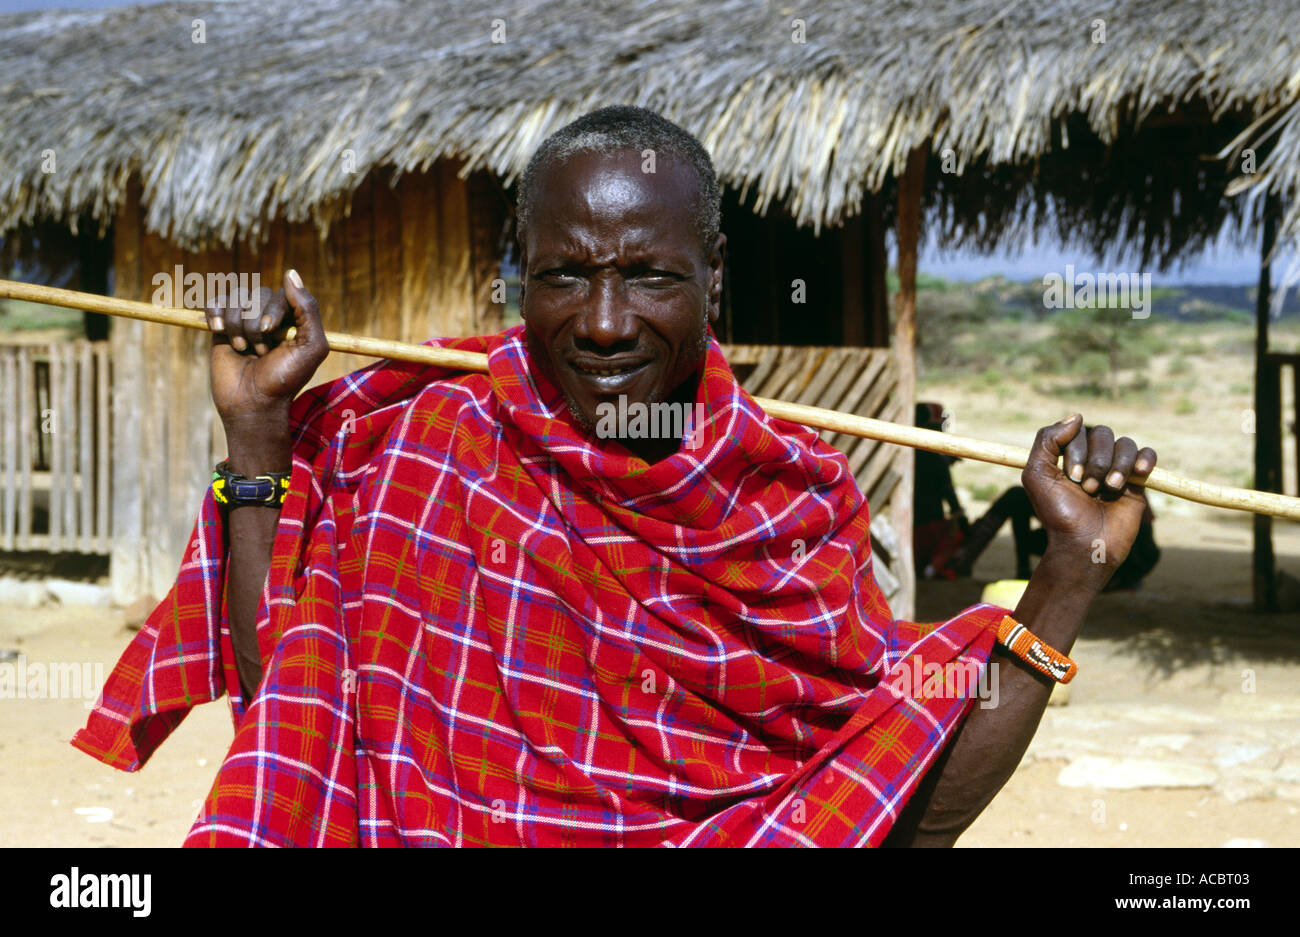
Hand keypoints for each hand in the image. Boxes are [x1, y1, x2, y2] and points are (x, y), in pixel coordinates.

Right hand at [208, 269, 327, 427]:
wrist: (253, 404)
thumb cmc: (286, 378)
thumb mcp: (312, 346)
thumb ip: (308, 309)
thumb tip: (290, 272)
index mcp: (293, 319)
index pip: (282, 293)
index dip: (273, 310)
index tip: (271, 332)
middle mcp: (269, 317)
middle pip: (257, 294)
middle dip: (255, 324)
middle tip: (261, 351)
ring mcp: (244, 321)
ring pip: (235, 298)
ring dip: (237, 325)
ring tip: (243, 349)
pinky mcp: (221, 328)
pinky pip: (215, 302)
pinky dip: (216, 313)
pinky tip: (218, 331)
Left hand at [1021, 414, 1156, 583]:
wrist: (1084, 545)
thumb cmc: (1058, 514)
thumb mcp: (1036, 475)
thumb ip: (1046, 441)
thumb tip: (1077, 416)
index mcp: (1068, 456)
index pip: (1078, 431)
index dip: (1077, 451)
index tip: (1072, 477)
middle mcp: (1091, 459)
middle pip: (1104, 434)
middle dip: (1096, 461)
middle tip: (1088, 488)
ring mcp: (1115, 469)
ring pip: (1126, 444)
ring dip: (1117, 465)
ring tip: (1109, 489)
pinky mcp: (1137, 482)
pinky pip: (1147, 454)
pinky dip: (1144, 459)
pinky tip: (1138, 474)